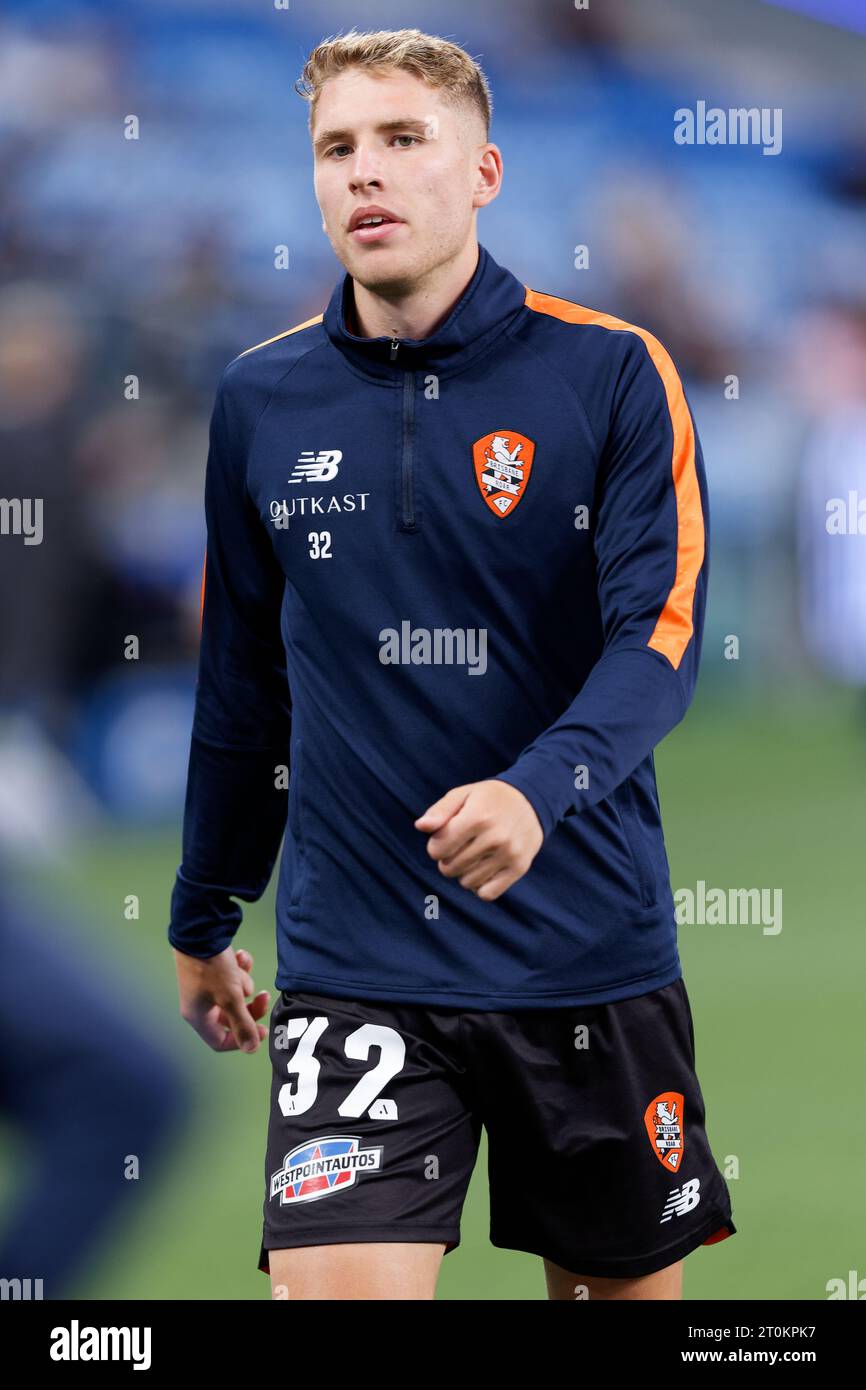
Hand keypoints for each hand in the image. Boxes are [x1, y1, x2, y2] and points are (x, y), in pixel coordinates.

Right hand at [174, 944, 269, 1052]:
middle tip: (265, 995)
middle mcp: (199, 1003)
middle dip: (250, 1005)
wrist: (200, 929)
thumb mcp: (231, 998)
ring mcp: (204, 985)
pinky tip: (240, 955)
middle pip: (231, 1016)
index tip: (263, 1029)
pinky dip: (238, 967)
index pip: (220, 1041)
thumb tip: (252, 1049)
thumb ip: (242, 1024)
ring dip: (243, 981)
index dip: (243, 1039)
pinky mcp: (210, 968)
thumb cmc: (211, 967)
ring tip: (239, 967)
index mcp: (198, 1016)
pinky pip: (231, 975)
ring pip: (234, 993)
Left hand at [414, 779, 543, 900]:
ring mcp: (509, 854)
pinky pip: (487, 893)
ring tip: (474, 856)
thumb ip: (440, 810)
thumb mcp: (463, 794)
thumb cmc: (489, 799)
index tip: (445, 838)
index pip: (438, 849)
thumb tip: (421, 826)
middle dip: (448, 860)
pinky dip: (480, 886)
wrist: (532, 801)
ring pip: (466, 883)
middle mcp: (495, 837)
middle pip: (450, 868)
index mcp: (477, 816)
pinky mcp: (519, 868)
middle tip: (460, 847)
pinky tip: (484, 869)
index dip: (435, 846)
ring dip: (464, 872)